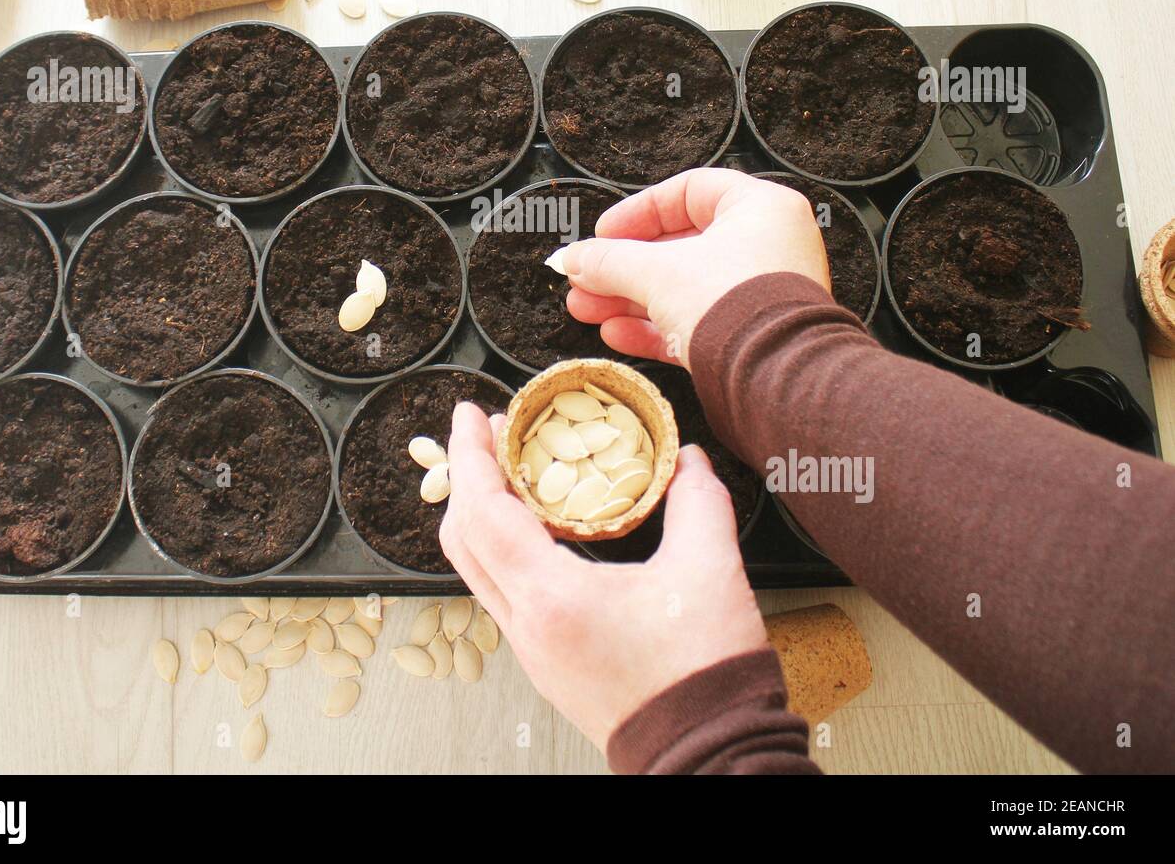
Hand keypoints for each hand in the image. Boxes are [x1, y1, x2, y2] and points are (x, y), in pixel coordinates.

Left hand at [439, 402, 769, 752]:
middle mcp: (529, 627)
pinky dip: (504, 549)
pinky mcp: (548, 664)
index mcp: (554, 600)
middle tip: (488, 435)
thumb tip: (687, 460)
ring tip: (510, 474)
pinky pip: (504, 594)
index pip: (483, 513)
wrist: (710, 758)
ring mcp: (533, 651)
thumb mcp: (711, 571)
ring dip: (482, 515)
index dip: (472, 456)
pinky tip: (539, 531)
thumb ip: (698, 500)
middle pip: (464, 541)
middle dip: (467, 478)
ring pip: (478, 571)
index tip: (470, 416)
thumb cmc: (703, 679)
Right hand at [558, 168, 829, 368]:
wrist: (774, 379)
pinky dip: (654, 327)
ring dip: (630, 299)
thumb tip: (575, 259)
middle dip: (622, 266)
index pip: (689, 192)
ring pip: (682, 288)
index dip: (639, 211)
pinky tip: (617, 333)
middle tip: (586, 276)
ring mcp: (759, 295)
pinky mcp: (748, 337)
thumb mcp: (658, 273)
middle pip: (678, 247)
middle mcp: (766, 247)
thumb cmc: (738, 309)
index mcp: (759, 209)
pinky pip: (694, 323)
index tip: (604, 232)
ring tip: (587, 309)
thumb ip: (609, 260)